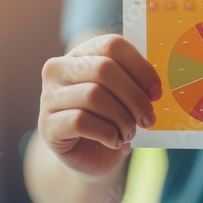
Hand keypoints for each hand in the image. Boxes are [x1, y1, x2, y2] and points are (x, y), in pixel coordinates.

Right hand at [38, 34, 160, 177]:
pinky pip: (81, 121)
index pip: (112, 45)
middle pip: (104, 69)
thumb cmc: (111, 121)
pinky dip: (107, 133)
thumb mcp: (125, 97)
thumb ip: (136, 83)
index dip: (140, 68)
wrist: (89, 157)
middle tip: (147, 118)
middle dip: (134, 96)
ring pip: (94, 95)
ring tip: (129, 132)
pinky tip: (114, 141)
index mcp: (81, 54)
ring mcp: (48, 97)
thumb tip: (154, 88)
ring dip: (122, 118)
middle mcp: (58, 70)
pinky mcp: (47, 125)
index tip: (156, 92)